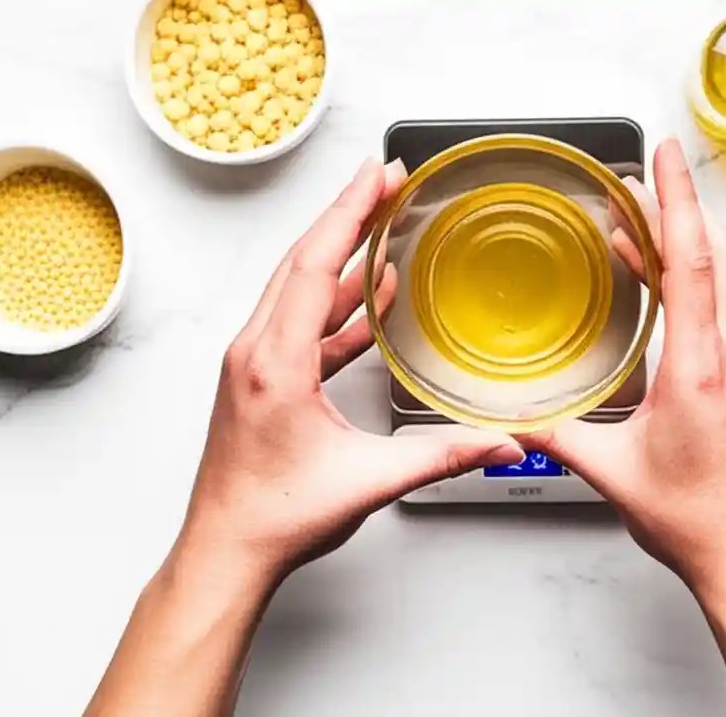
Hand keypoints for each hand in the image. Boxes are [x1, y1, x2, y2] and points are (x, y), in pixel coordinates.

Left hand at [179, 158, 523, 579]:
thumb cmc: (274, 517)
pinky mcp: (261, 381)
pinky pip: (301, 324)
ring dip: (340, 255)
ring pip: (298, 289)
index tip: (376, 174)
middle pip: (302, 261)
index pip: (313, 265)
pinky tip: (367, 299)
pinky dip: (336, 304)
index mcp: (275, 363)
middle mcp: (256, 353)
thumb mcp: (368, 481)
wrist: (226, 551)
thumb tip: (500, 442)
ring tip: (381, 225)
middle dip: (348, 215)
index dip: (349, 213)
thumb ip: (442, 456)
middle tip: (386, 181)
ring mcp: (254, 365)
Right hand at [521, 139, 725, 591]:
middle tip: (646, 180)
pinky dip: (702, 276)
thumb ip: (558, 436)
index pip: (693, 260)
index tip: (665, 157)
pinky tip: (670, 285)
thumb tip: (516, 419)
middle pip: (719, 252)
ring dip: (694, 239)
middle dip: (683, 206)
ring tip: (648, 224)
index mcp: (701, 366)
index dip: (677, 200)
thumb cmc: (696, 517)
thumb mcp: (612, 471)